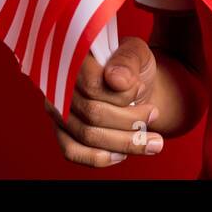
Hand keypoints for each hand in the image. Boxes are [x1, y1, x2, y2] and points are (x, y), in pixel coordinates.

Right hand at [44, 36, 164, 166]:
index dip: (121, 93)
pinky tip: (122, 154)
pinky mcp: (62, 132)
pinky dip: (102, 157)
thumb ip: (128, 61)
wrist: (134, 87)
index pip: (92, 85)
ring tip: (153, 141)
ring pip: (88, 136)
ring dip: (125, 142)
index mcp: (75, 58)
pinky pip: (73, 152)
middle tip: (154, 113)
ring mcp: (58, 110)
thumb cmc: (132, 68)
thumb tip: (116, 80)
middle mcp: (59, 85)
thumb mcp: (138, 54)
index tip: (140, 88)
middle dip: (130, 119)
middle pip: (93, 114)